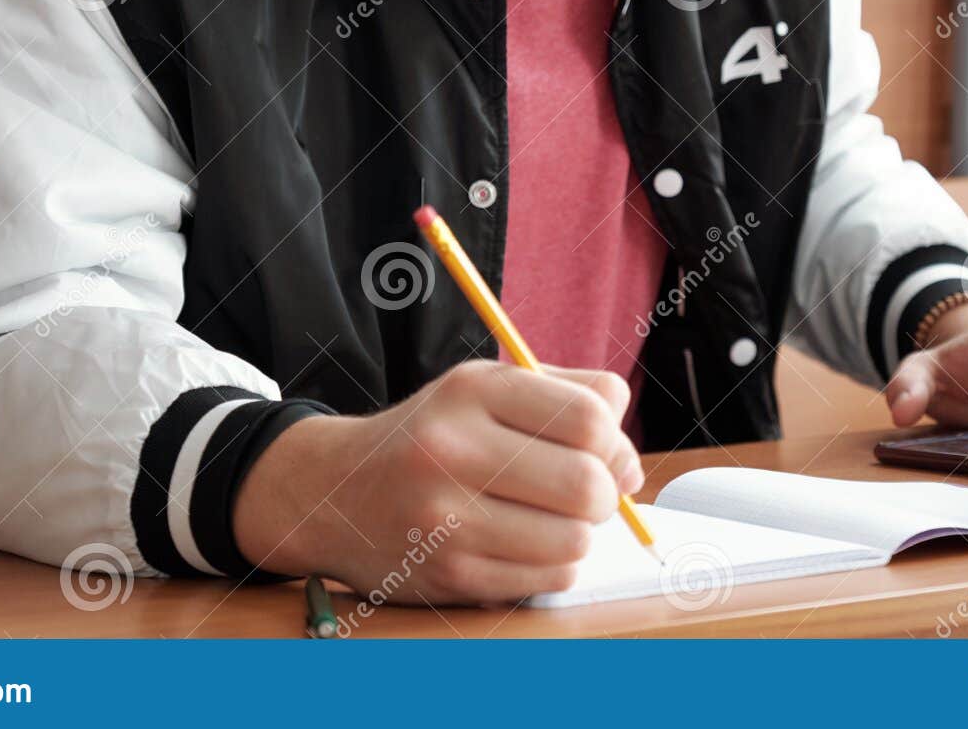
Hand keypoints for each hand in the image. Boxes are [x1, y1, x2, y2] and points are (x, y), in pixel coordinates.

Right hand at [231, 360, 641, 603]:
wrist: (335, 493)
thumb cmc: (433, 436)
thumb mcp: (487, 389)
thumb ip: (571, 398)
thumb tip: (632, 465)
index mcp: (472, 390)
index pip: (589, 417)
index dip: (615, 442)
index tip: (605, 454)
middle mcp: (453, 450)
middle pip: (589, 485)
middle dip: (605, 494)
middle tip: (586, 492)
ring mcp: (446, 519)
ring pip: (575, 540)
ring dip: (580, 533)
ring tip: (551, 518)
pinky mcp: (449, 575)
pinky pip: (549, 578)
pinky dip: (555, 564)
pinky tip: (526, 543)